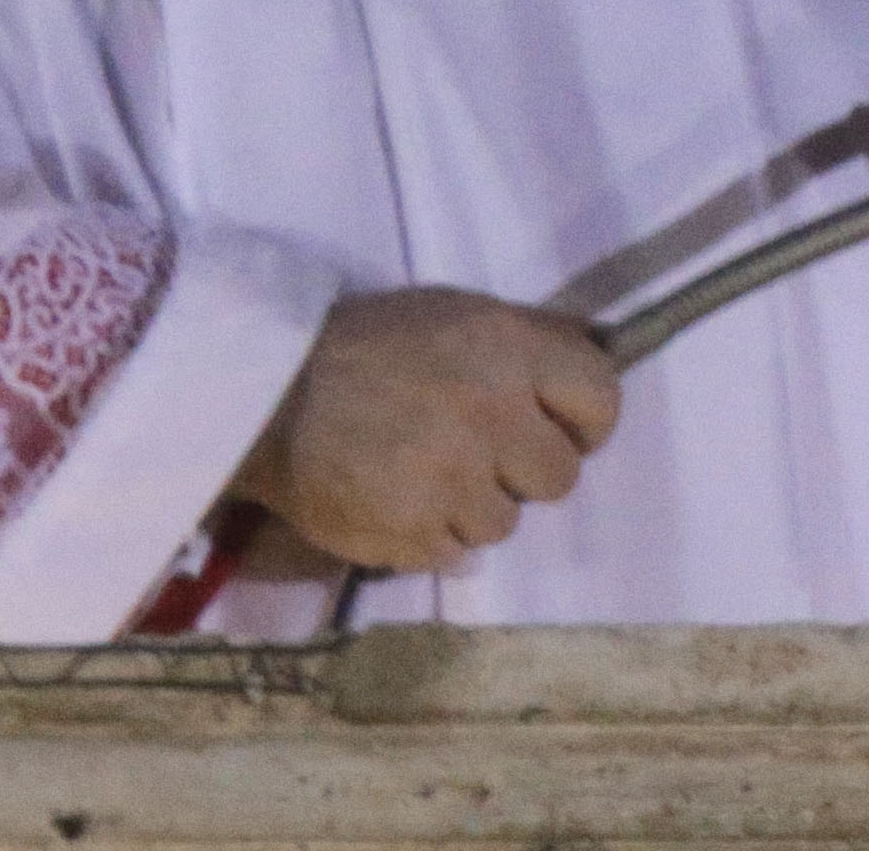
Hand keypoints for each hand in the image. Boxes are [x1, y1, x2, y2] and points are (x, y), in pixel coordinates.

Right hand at [230, 287, 619, 570]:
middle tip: (481, 457)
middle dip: (526, 471)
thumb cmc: (367, 346)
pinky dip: (431, 537)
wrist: (265, 396)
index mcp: (509, 351)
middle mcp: (492, 415)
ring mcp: (452, 480)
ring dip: (473, 507)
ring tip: (424, 476)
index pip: (603, 400)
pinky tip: (398, 503)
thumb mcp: (456, 313)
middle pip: (561, 476)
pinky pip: (455, 555)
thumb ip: (530, 339)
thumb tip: (597, 363)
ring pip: (505, 523)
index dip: (586, 423)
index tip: (557, 430)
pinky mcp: (411, 533)